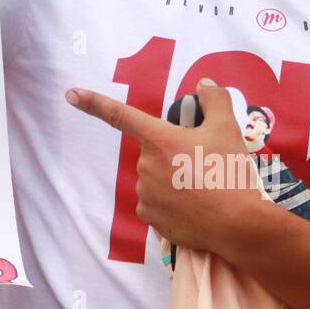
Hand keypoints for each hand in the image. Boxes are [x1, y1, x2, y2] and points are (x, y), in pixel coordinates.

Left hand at [66, 78, 265, 254]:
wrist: (238, 224)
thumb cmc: (229, 172)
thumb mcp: (228, 129)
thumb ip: (215, 100)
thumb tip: (204, 85)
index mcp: (158, 140)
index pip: (120, 115)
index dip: (93, 102)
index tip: (71, 94)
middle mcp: (145, 166)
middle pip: (153, 153)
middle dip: (172, 156)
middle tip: (203, 164)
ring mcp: (145, 194)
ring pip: (156, 179)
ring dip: (173, 180)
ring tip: (204, 189)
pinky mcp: (150, 219)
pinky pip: (157, 204)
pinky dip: (172, 204)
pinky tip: (195, 207)